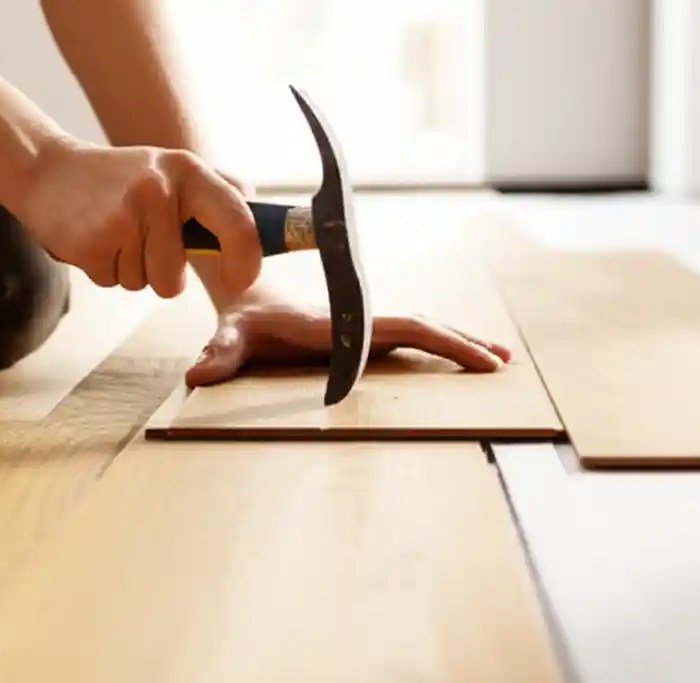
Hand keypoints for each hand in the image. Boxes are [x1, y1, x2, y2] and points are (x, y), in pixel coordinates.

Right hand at [13, 139, 260, 296]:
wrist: (47, 170)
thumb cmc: (123, 178)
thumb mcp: (172, 170)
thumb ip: (219, 193)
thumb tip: (270, 217)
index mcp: (187, 171)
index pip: (237, 221)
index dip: (247, 259)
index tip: (241, 279)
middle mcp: (158, 191)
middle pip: (176, 279)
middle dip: (160, 273)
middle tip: (140, 240)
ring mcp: (122, 217)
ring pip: (144, 284)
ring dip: (130, 269)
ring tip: (113, 232)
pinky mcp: (89, 242)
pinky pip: (112, 283)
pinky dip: (103, 268)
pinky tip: (93, 236)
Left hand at [185, 289, 512, 386]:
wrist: (246, 291)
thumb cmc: (243, 316)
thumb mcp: (231, 334)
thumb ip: (219, 353)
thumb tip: (200, 375)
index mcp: (342, 322)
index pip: (400, 326)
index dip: (438, 339)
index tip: (469, 354)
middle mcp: (360, 321)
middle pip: (424, 327)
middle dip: (462, 343)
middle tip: (500, 362)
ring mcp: (365, 328)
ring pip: (423, 331)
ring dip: (459, 343)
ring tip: (498, 360)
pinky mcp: (364, 336)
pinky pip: (411, 339)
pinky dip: (440, 347)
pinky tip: (462, 358)